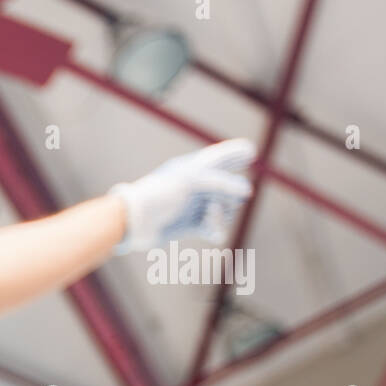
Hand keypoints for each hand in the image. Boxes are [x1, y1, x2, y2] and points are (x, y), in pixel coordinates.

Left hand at [109, 138, 255, 252]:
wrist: (133, 221)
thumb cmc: (159, 194)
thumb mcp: (192, 181)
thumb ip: (221, 183)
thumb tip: (247, 192)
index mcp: (190, 169)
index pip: (217, 158)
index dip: (234, 153)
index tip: (251, 151)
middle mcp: (192, 186)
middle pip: (223, 185)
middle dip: (232, 191)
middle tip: (241, 194)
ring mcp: (190, 206)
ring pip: (220, 208)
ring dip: (222, 214)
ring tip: (212, 218)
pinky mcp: (188, 225)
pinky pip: (210, 227)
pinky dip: (215, 230)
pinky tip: (215, 235)